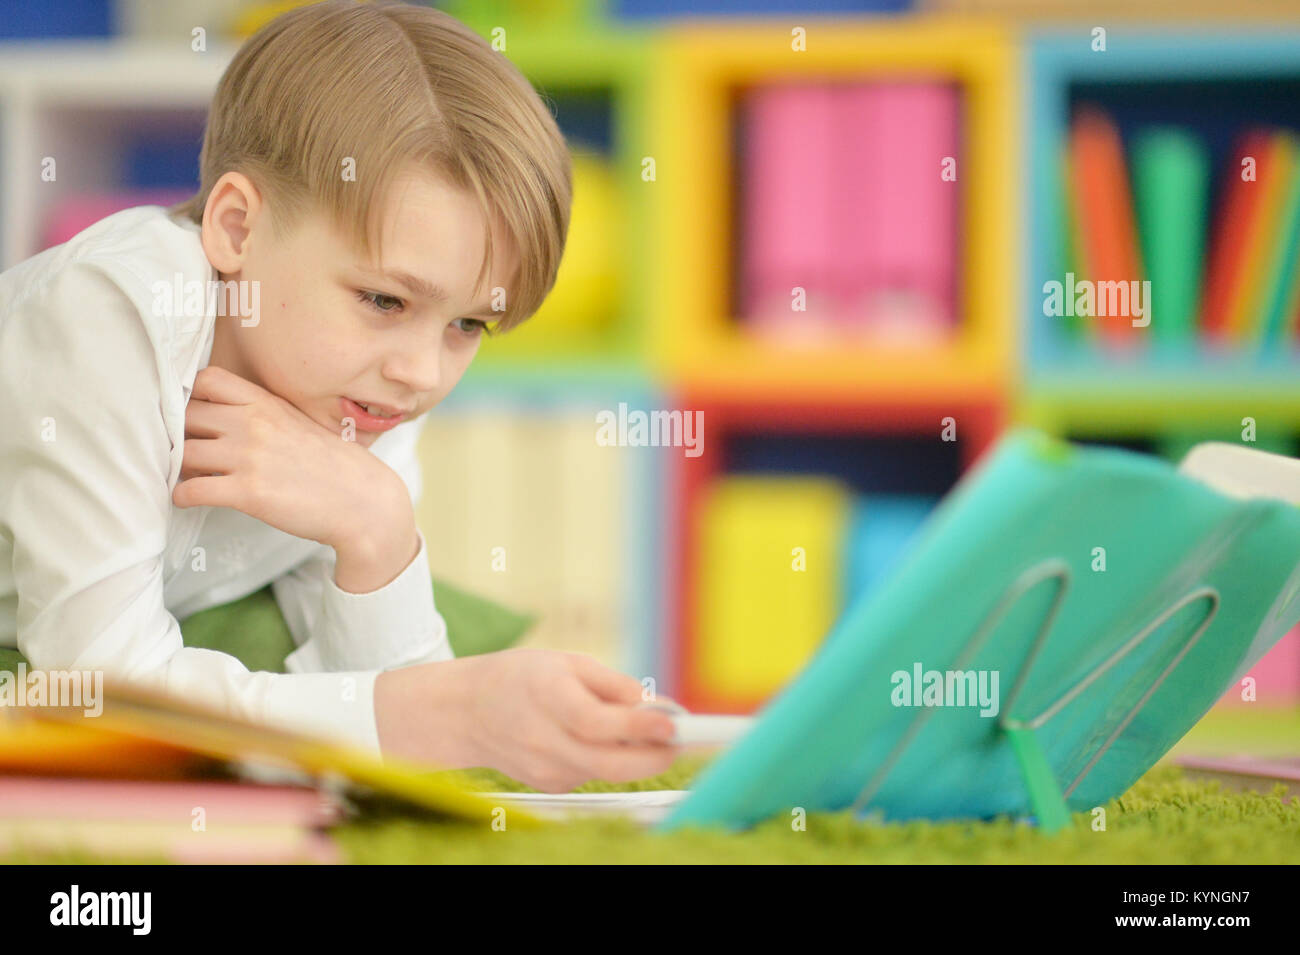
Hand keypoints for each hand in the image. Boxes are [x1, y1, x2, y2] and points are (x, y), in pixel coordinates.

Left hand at [173, 365, 417, 590]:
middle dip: (180, 434)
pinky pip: (189, 489)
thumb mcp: (298, 422)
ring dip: (178, 467)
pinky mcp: (247, 492)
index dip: (193, 397)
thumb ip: (262, 414)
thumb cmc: (333, 465)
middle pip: (186, 415)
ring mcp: (248, 457)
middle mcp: (253, 423)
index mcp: (266, 403)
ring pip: (181, 452)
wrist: (362, 501)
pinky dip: (181, 496)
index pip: (207, 379)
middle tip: (187, 451)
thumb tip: (224, 420)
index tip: (196, 416)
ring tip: (189, 476)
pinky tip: (189, 499)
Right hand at [374, 649, 680, 791]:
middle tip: (681, 742)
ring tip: (644, 729)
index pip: (597, 722)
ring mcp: (543, 768)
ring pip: (606, 770)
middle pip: (609, 762)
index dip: (639, 726)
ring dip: (635, 755)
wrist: (467, 711)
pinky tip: (595, 737)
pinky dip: (607, 757)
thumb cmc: (522, 678)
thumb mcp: (569, 662)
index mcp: (546, 696)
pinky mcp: (548, 784)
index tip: (674, 724)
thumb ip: (615, 685)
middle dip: (654, 757)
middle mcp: (542, 738)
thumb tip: (660, 706)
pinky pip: (592, 773)